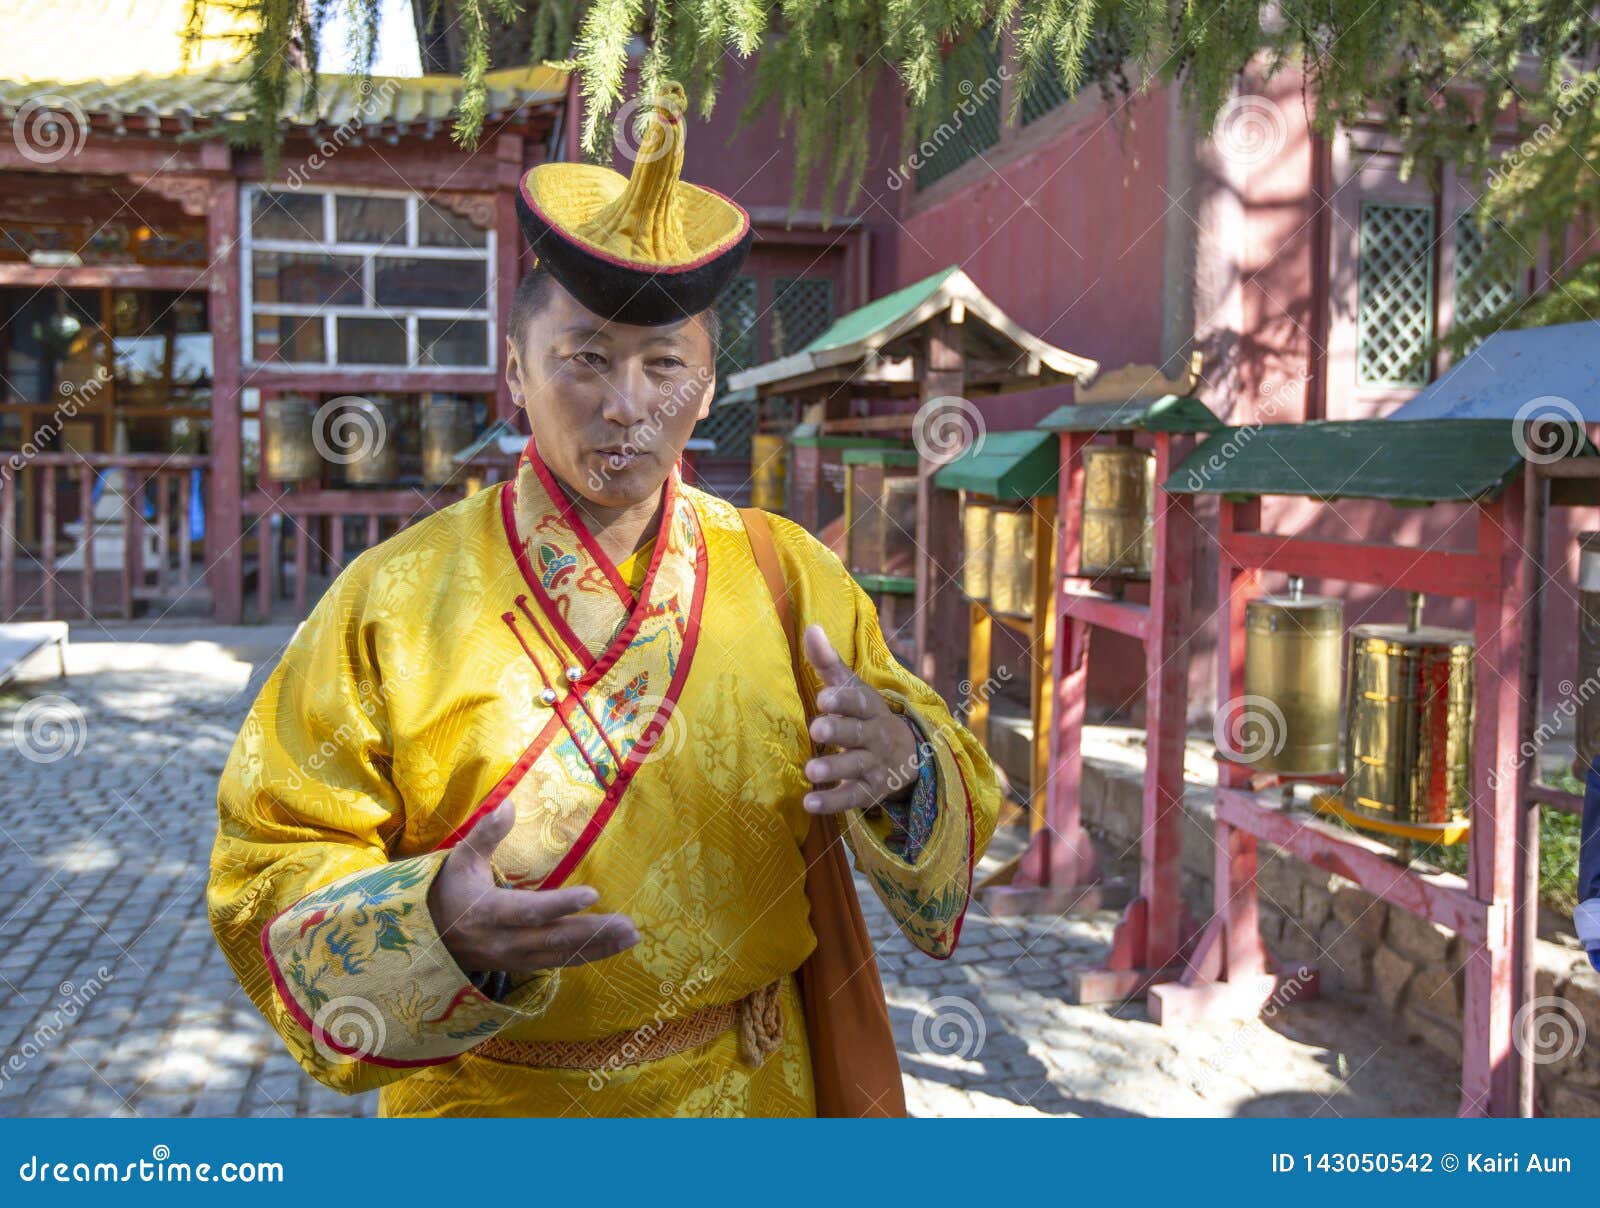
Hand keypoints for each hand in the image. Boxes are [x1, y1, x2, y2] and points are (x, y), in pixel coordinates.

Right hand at [428, 799, 638, 973]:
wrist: (430, 939)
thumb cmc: (449, 892)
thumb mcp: (459, 860)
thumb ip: (485, 835)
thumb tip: (508, 805)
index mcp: (489, 913)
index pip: (529, 911)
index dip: (560, 905)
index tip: (592, 894)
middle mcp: (505, 940)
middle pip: (554, 939)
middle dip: (593, 932)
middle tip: (628, 925)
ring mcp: (516, 957)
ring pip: (562, 955)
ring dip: (599, 947)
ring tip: (632, 936)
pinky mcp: (524, 965)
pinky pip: (560, 963)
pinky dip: (589, 956)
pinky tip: (614, 947)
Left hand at [800, 623, 919, 814]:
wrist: (907, 756)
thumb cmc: (865, 716)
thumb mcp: (852, 689)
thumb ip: (829, 663)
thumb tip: (811, 627)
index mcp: (870, 708)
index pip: (859, 702)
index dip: (843, 699)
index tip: (824, 697)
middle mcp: (875, 736)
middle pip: (858, 733)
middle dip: (839, 731)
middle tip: (818, 728)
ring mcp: (874, 765)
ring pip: (855, 767)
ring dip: (834, 769)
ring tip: (810, 771)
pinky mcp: (869, 791)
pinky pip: (852, 798)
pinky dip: (832, 802)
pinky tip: (809, 804)